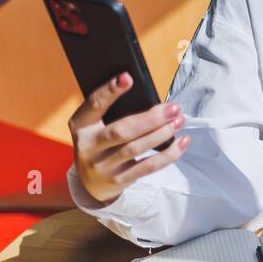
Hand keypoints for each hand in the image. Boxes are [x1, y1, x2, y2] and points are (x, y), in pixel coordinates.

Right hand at [69, 72, 190, 205]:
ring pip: (136, 148)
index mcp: (80, 125)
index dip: (110, 91)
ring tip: (179, 121)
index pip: (94, 104)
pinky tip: (182, 142)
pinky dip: (169, 154)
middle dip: (150, 118)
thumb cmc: (100, 144)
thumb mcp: (96, 126)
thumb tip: (151, 101)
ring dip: (162, 133)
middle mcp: (87, 146)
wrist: (90, 183)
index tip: (128, 77)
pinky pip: (148, 167)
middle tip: (173, 108)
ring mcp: (102, 166)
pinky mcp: (118, 181)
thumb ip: (113, 112)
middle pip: (121, 131)